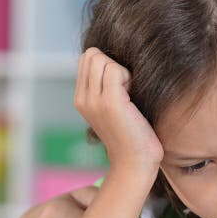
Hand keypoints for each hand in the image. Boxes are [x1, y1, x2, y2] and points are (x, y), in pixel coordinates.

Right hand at [74, 47, 163, 177]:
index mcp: (81, 99)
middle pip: (92, 54)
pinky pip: (115, 69)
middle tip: (126, 88)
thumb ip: (106, 89)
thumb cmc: (132, 136)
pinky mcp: (110, 102)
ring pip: (101, 58)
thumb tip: (114, 62)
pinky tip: (133, 97)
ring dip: (120, 70)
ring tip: (128, 93)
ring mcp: (94, 100)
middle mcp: (83, 98)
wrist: (135, 162)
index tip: (121, 87)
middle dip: (112, 63)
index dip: (107, 65)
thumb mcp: (112, 109)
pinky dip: (128, 77)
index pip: (87, 59)